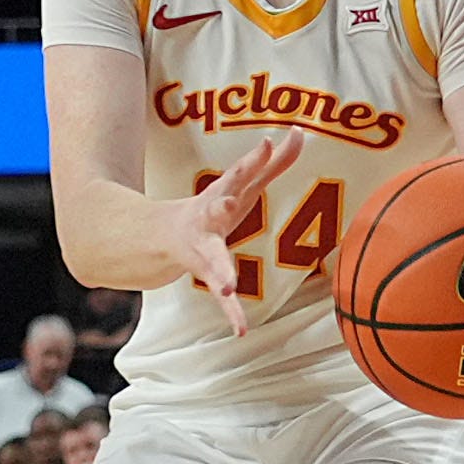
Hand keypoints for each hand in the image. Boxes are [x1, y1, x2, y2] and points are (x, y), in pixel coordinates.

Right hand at [163, 132, 303, 335]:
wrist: (161, 237)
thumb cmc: (215, 206)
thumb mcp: (242, 185)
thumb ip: (273, 162)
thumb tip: (303, 132)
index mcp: (221, 193)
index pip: (240, 172)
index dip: (254, 158)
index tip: (267, 142)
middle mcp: (209, 217)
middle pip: (217, 210)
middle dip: (222, 206)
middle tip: (228, 203)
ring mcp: (204, 247)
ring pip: (212, 260)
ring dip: (219, 273)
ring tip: (226, 289)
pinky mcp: (206, 274)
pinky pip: (221, 297)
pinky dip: (232, 314)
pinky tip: (241, 331)